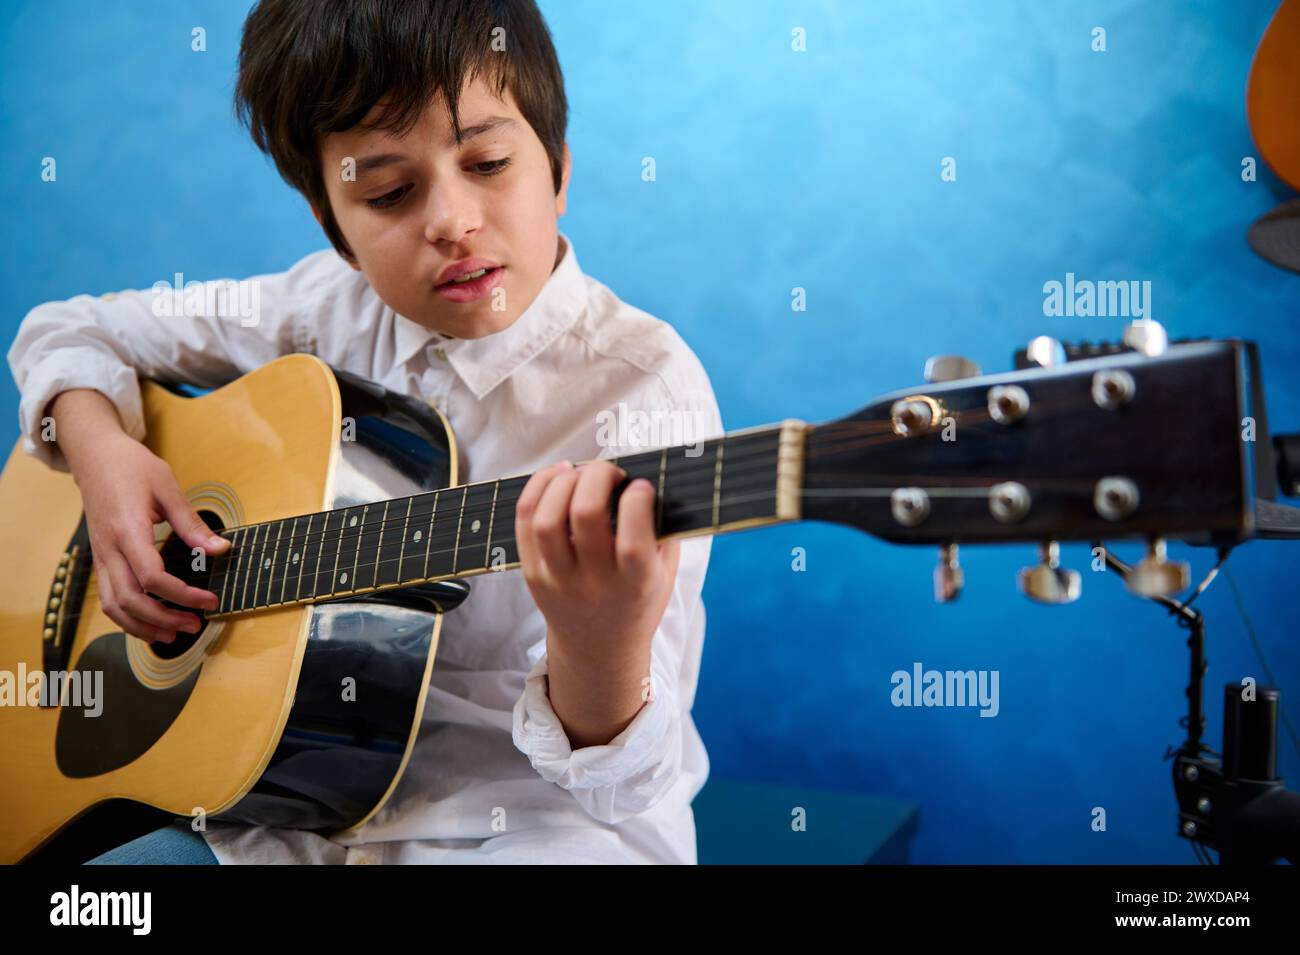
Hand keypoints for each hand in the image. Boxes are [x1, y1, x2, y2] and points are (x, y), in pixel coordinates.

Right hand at [73, 431, 229, 643]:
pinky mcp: (100, 559)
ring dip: (143, 626)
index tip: (211, 600)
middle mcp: (109, 549)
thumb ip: (192, 523)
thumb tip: (221, 549)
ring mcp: (101, 556)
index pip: (152, 577)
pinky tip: (151, 623)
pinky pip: (109, 598)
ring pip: (114, 606)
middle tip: (195, 624)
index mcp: (127, 530)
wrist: (94, 456)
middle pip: (130, 600)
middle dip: (164, 619)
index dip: (183, 595)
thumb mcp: (167, 486)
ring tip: (173, 635)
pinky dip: (128, 618)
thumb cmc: (132, 467)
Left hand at [514, 460, 679, 665]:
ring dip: (563, 480)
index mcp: (636, 585)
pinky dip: (538, 489)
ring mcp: (558, 581)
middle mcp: (594, 584)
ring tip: (579, 471)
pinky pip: (525, 523)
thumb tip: (651, 477)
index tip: (640, 485)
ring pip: (548, 518)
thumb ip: (663, 530)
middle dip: (597, 476)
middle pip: (585, 515)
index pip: (633, 542)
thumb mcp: (665, 574)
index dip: (637, 502)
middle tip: (609, 471)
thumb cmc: (636, 600)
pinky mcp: (533, 575)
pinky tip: (557, 476)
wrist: (598, 649)